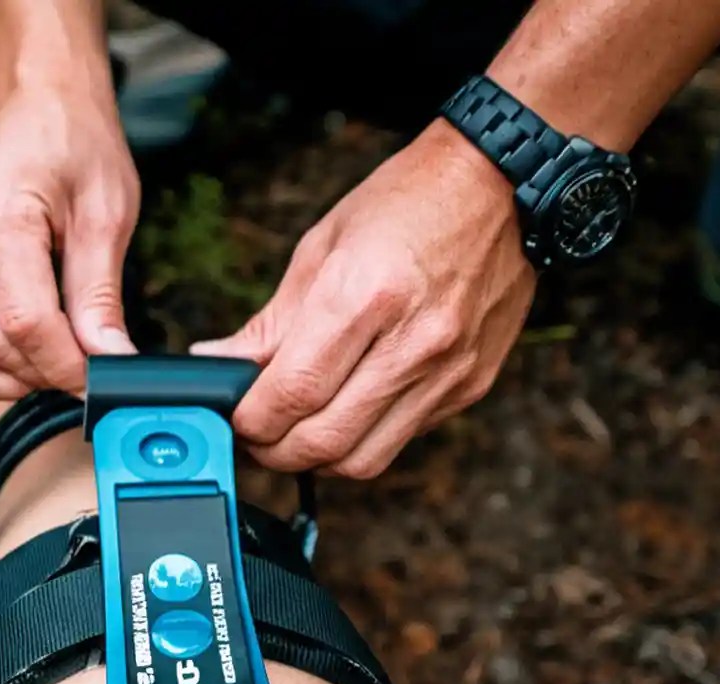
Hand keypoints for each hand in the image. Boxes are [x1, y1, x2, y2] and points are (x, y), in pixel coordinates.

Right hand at [0, 87, 139, 398]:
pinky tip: (20, 358)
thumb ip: (101, 293)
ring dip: (6, 378)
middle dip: (41, 374)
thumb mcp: (108, 214)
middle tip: (85, 375)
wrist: (42, 107)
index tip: (100, 379)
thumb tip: (109, 359)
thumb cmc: (78, 148)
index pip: (24, 322)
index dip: (65, 365)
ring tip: (52, 368)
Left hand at [193, 120, 536, 478]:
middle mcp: (413, 342)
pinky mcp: (470, 387)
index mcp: (366, 294)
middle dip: (274, 451)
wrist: (499, 188)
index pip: (292, 392)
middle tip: (254, 434)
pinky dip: (364, 436)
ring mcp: (448, 371)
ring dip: (318, 458)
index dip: (249, 419)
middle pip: (325, 442)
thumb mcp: (322, 248)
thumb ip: (271, 322)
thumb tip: (219, 364)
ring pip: (364, 459)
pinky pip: (403, 439)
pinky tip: (348, 407)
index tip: (232, 416)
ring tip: (296, 429)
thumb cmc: (409, 203)